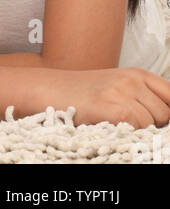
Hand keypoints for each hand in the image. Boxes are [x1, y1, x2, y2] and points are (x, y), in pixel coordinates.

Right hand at [51, 67, 169, 127]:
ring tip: (115, 124)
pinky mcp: (113, 109)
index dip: (169, 112)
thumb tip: (165, 118)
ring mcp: (122, 93)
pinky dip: (127, 135)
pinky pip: (137, 130)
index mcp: (137, 74)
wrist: (50, 91)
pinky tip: (110, 127)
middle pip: (165, 113)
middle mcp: (132, 80)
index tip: (159, 121)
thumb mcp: (117, 88)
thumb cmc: (83, 95)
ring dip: (138, 131)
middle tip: (128, 124)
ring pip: (151, 124)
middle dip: (153, 124)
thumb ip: (143, 98)